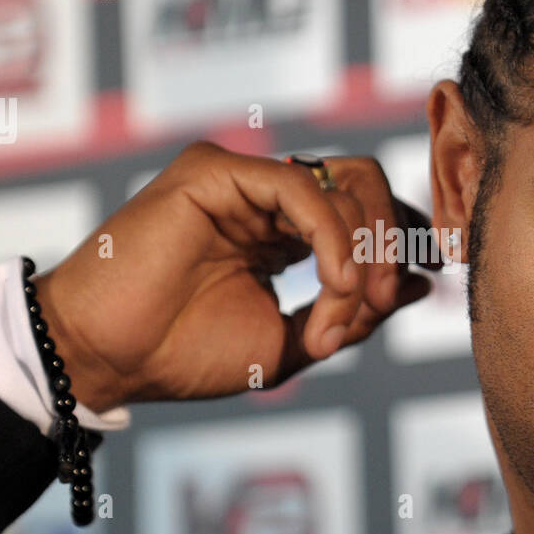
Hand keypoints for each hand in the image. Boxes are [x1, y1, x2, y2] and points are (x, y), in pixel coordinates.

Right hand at [32, 141, 443, 411]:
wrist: (108, 361)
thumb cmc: (183, 356)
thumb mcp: (292, 343)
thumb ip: (355, 312)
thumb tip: (425, 286)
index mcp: (282, 234)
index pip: (364, 211)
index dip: (400, 240)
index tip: (419, 285)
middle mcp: (264, 199)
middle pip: (365, 186)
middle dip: (389, 243)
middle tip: (383, 302)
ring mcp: (239, 181)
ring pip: (341, 183)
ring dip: (359, 254)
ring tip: (341, 313)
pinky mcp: (213, 172)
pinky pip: (301, 188)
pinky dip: (332, 239)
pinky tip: (333, 285)